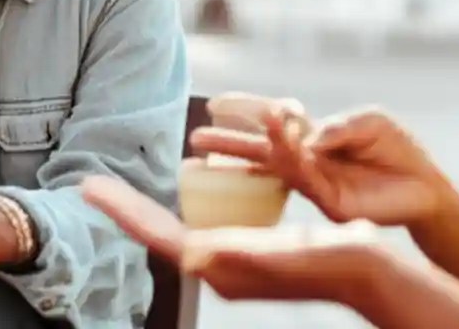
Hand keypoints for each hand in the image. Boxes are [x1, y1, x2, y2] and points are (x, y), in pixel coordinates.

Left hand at [80, 176, 383, 304]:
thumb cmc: (336, 258)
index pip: (157, 235)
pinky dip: (178, 215)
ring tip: (121, 191)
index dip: (122, 211)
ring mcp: (231, 266)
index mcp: (221, 264)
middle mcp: (219, 268)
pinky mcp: (245, 258)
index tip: (88, 188)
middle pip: (159, 234)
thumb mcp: (287, 249)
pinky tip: (177, 204)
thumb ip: (237, 253)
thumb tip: (188, 257)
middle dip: (126, 209)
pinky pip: (198, 233)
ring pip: (175, 234)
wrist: (369, 273)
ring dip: (148, 212)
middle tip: (92, 185)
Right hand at [193, 100, 454, 228]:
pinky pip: (303, 177)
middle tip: (196, 137)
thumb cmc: (397, 150)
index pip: (274, 121)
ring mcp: (316, 182)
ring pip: (275, 163)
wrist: (425, 186)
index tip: (216, 103)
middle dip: (229, 142)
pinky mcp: (330, 201)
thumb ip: (338, 125)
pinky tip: (281, 141)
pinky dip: (290, 157)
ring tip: (214, 140)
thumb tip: (309, 135)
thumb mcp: (370, 122)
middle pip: (261, 149)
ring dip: (250, 145)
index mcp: (315, 138)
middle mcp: (309, 160)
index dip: (247, 109)